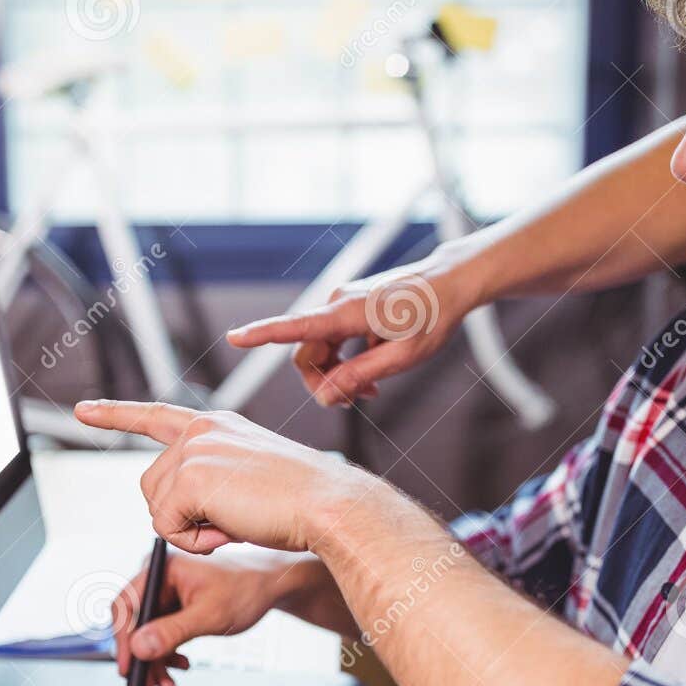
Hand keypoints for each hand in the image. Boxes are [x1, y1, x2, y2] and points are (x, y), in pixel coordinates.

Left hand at [72, 401, 375, 553]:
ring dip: (191, 532)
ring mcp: (194, 451)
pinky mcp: (191, 478)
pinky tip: (230, 532)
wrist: (328, 505)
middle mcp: (201, 430)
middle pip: (152, 487)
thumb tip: (173, 507)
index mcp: (216, 425)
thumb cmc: (300, 502)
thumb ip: (210, 480)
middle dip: (182, 517)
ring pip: (158, 510)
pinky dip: (196, 543)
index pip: (154, 415)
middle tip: (232, 521)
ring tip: (236, 523)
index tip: (82, 409)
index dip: (115, 414)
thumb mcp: (248, 479)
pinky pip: (167, 528)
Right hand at [110, 546, 300, 685]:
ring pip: (147, 634)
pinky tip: (181, 666)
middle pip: (135, 624)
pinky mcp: (175, 608)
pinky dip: (167, 654)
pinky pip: (161, 635)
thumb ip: (172, 631)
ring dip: (155, 663)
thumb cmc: (245, 590)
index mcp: (162, 570)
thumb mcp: (209, 615)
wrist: (269, 587)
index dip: (123, 640)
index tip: (129, 669)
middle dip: (142, 659)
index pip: (126, 606)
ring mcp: (166, 595)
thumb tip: (138, 648)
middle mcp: (159, 580)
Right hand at [224, 247, 479, 405]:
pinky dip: (344, 361)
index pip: (296, 327)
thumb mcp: (402, 357)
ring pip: (320, 350)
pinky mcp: (350, 307)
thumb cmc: (433, 317)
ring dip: (336, 375)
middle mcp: (337, 304)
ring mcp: (342, 304)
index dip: (262, 334)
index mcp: (348, 313)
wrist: (451, 283)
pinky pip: (333, 340)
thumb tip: (326, 398)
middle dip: (323, 383)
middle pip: (307, 353)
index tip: (234, 338)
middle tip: (356, 402)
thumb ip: (360, 376)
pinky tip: (371, 373)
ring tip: (369, 391)